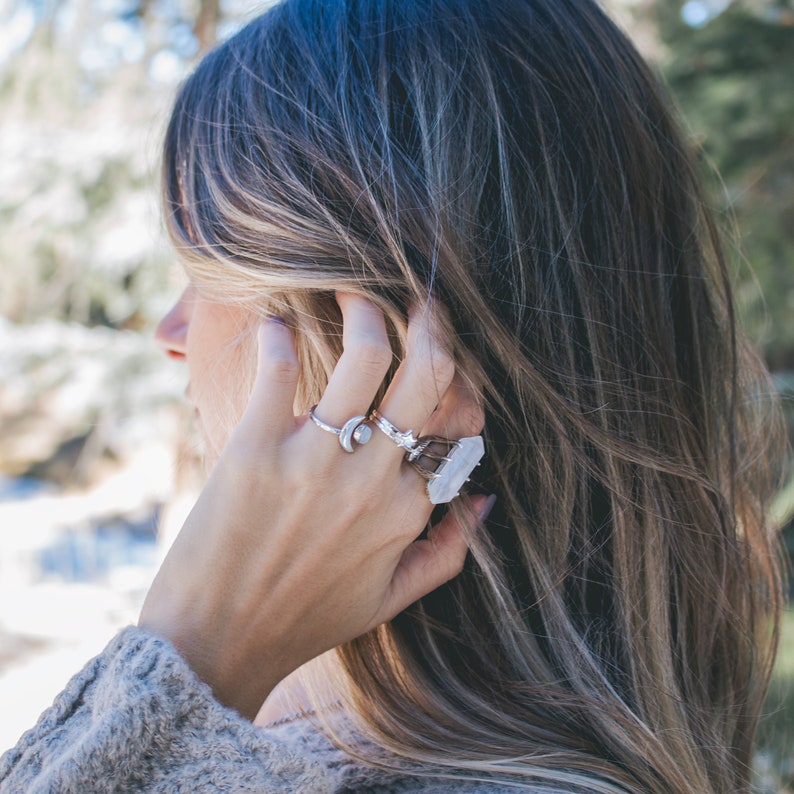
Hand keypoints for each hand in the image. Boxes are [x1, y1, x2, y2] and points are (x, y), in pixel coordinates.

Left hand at [138, 293, 487, 718]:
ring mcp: (315, 462)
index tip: (433, 357)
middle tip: (416, 296)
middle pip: (425, 373)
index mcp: (406, 510)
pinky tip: (275, 324)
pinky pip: (278, 370)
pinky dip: (277, 336)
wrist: (216, 647)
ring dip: (363, 309)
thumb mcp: (390, 599)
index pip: (452, 418)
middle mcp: (371, 479)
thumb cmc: (303, 621)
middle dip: (429, 320)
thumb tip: (487, 500)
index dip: (451, 379)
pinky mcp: (255, 450)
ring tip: (349, 292)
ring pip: (366, 357)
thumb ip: (449, 551)